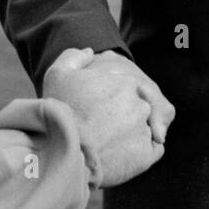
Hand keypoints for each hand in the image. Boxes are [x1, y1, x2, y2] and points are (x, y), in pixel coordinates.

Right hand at [43, 48, 164, 186]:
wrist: (64, 153)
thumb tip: (88, 52)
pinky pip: (151, 150)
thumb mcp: (58, 75)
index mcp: (125, 82)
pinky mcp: (146, 155)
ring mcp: (145, 130)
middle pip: (134, 108)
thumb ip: (74, 57)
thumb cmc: (60, 113)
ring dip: (130, 134)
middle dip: (121, 116)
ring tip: (107, 145)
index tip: (94, 110)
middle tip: (100, 129)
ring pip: (143, 128)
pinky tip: (119, 155)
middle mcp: (140, 104)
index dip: (108, 99)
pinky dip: (139, 152)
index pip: (125, 88)